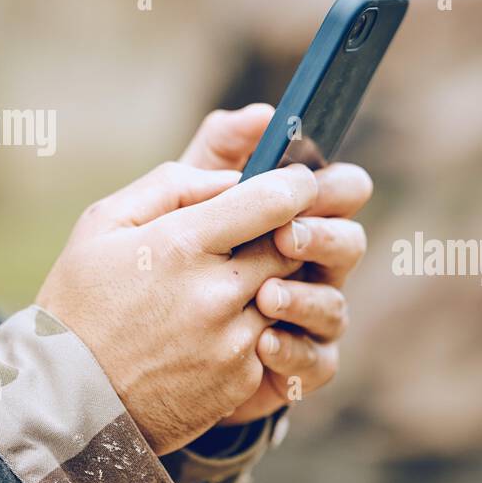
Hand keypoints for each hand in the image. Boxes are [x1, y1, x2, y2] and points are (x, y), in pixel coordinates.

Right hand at [35, 158, 316, 454]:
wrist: (65, 403)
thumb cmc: (80, 305)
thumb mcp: (103, 226)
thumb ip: (172, 186)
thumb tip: (233, 178)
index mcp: (182, 245)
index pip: (273, 201)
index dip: (296, 186)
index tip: (298, 182)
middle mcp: (217, 293)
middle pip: (291, 246)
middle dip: (285, 234)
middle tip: (266, 233)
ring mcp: (234, 341)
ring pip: (287, 294)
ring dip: (270, 283)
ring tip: (228, 286)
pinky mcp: (242, 378)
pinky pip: (271, 338)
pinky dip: (255, 328)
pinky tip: (213, 331)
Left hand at [178, 107, 371, 423]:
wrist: (132, 345)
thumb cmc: (167, 258)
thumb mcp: (185, 196)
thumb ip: (222, 149)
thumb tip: (265, 115)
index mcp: (296, 217)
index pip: (343, 191)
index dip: (335, 187)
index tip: (302, 186)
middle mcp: (312, 266)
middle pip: (350, 244)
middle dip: (324, 237)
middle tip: (285, 237)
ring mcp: (308, 318)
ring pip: (336, 306)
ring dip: (306, 299)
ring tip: (264, 297)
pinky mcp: (296, 367)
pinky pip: (318, 362)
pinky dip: (294, 352)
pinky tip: (262, 345)